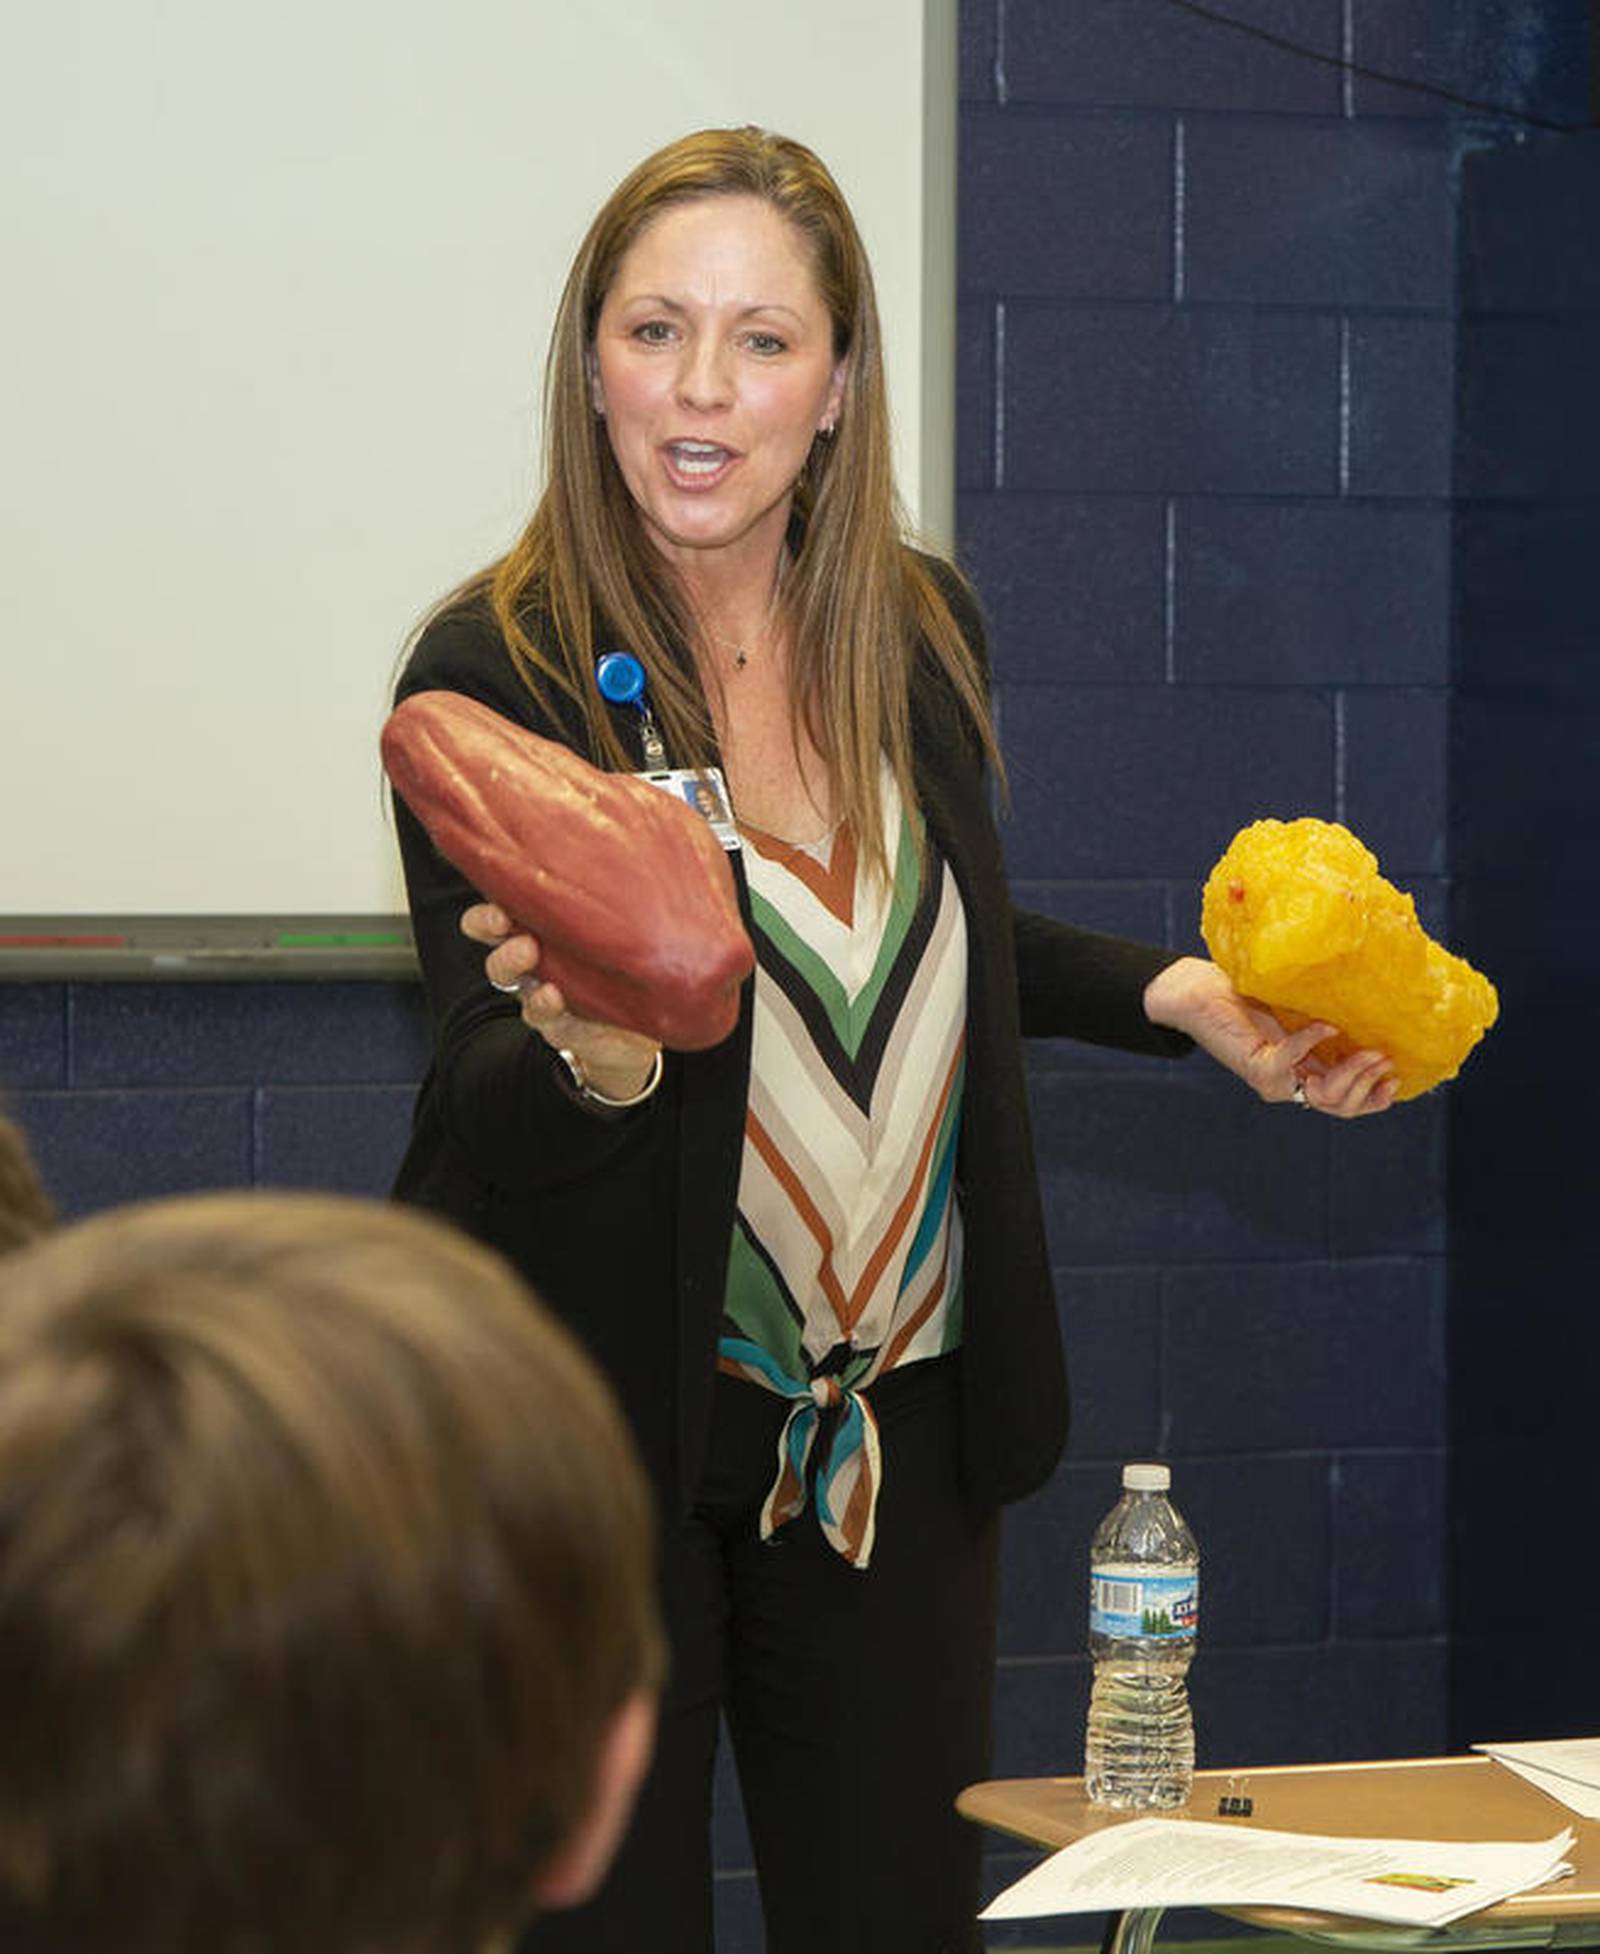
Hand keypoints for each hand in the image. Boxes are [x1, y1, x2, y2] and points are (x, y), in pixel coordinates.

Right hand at [462, 903, 660, 1100]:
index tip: (500, 913)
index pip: (493, 924)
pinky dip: (565, 1023)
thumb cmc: (621, 951)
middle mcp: (533, 969)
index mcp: (534, 932)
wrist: (638, 1016)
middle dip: (508, 956)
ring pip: (525, 1000)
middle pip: (500, 964)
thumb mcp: (612, 917)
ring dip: (534, 995)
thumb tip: (625, 850)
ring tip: (551, 992)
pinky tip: (578, 1017)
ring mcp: (548, 1002)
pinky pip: (559, 1030)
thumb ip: (603, 896)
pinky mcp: (569, 1031)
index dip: (486, 920)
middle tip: (527, 947)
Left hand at [1143, 957, 1397, 1118]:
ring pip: (1325, 1097)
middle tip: (1385, 1057)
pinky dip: (1313, 1042)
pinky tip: (1327, 1025)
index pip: (1347, 1104)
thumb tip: (1379, 1016)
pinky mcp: (1257, 1066)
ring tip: (1369, 1050)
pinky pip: (1292, 1061)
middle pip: (1342, 1107)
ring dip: (1353, 1073)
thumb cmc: (1250, 997)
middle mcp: (1290, 1085)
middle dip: (1370, 1085)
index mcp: (1305, 1076)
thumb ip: (1332, 1024)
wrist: (1203, 992)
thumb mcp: (1303, 1012)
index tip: (1397, 1075)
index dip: (1375, 1098)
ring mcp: (1273, 1080)